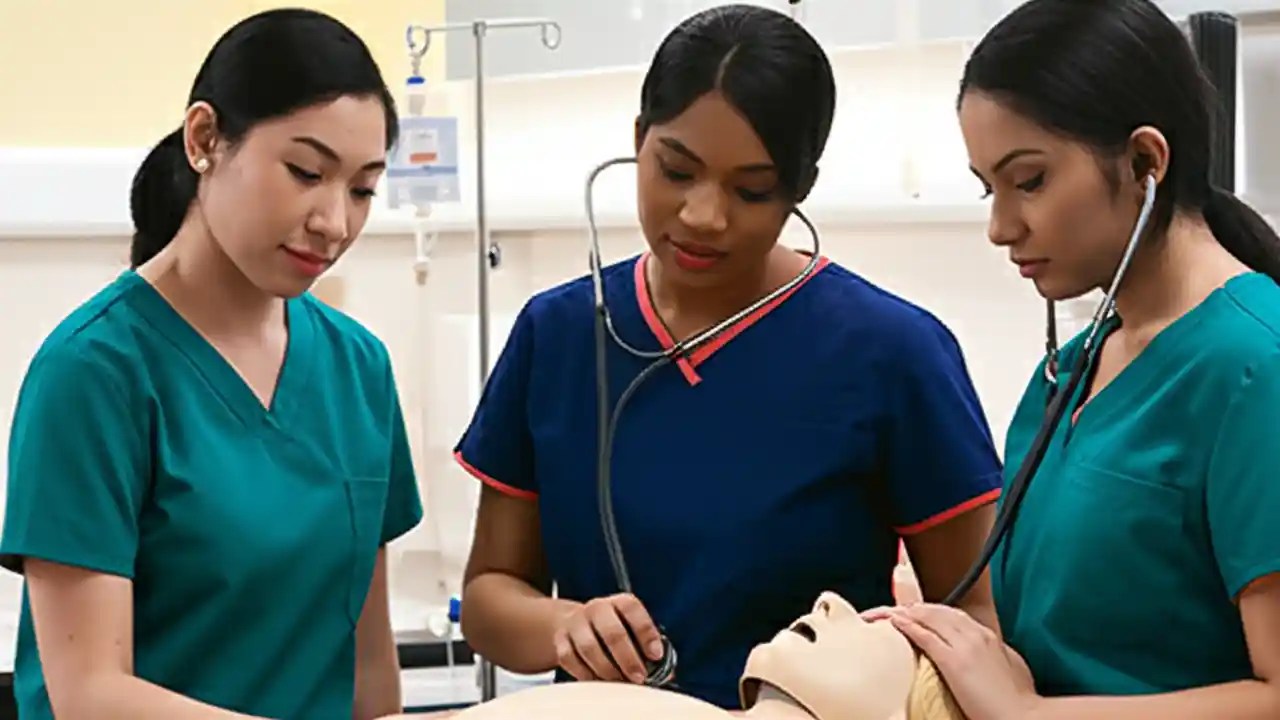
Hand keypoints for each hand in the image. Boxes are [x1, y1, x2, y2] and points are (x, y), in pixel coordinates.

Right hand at [552, 593, 665, 683]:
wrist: (578, 622)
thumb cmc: (615, 628)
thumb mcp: (632, 629)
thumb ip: (648, 646)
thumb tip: (666, 672)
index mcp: (620, 602)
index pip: (633, 610)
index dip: (646, 633)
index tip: (655, 655)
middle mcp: (598, 608)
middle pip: (612, 631)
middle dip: (628, 658)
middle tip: (639, 676)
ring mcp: (577, 622)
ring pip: (589, 647)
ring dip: (607, 669)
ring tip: (619, 681)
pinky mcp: (561, 638)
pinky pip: (570, 658)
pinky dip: (585, 673)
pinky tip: (598, 679)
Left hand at [886, 604, 1040, 719]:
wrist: (1021, 716)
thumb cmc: (1018, 700)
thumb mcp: (1010, 667)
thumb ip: (995, 654)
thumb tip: (988, 652)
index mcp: (989, 636)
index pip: (956, 616)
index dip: (936, 613)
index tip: (922, 613)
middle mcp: (976, 635)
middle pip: (940, 612)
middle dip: (919, 608)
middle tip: (902, 609)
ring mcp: (965, 646)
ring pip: (930, 618)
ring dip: (909, 613)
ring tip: (894, 612)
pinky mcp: (954, 661)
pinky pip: (925, 636)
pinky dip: (908, 626)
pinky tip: (895, 622)